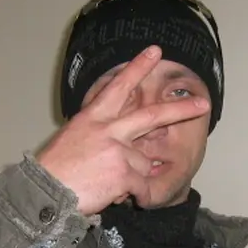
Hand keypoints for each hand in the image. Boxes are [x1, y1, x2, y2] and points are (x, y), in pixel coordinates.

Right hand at [36, 46, 208, 214]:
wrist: (44, 192)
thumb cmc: (56, 170)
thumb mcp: (74, 139)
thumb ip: (101, 135)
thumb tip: (127, 146)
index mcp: (93, 117)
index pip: (118, 87)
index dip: (137, 68)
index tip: (155, 51)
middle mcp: (108, 129)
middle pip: (151, 115)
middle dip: (181, 109)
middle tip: (203, 103)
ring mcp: (117, 149)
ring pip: (144, 162)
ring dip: (132, 177)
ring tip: (106, 183)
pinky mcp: (123, 172)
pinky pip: (144, 185)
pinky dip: (137, 194)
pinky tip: (119, 197)